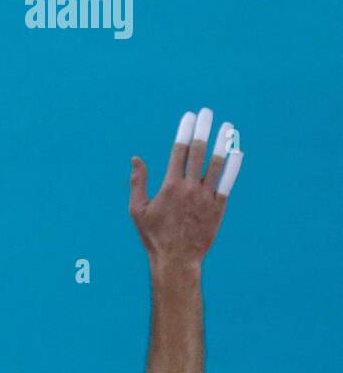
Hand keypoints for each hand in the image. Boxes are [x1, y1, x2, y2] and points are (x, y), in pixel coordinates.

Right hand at [129, 109, 242, 268]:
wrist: (176, 259)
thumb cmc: (154, 236)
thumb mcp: (137, 211)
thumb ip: (137, 183)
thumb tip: (136, 158)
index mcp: (170, 186)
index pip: (178, 150)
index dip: (185, 130)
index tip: (189, 116)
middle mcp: (189, 188)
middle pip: (198, 150)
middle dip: (203, 128)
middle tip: (207, 112)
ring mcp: (206, 197)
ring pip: (217, 162)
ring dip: (223, 141)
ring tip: (227, 126)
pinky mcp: (218, 207)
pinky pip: (228, 181)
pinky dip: (234, 165)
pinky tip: (237, 151)